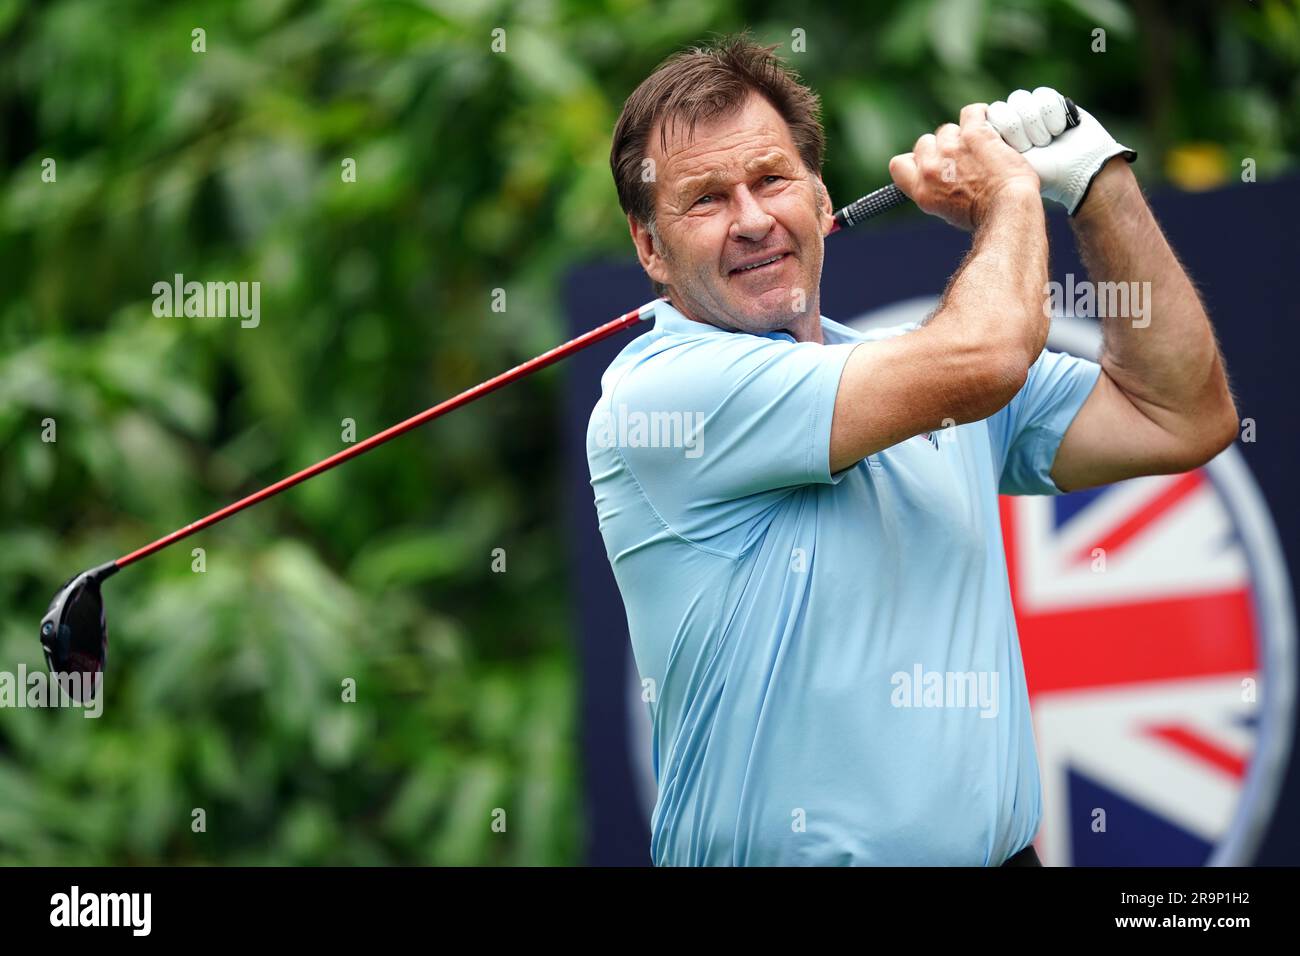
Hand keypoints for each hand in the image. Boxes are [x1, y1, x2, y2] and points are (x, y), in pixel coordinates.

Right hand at [889, 103, 1040, 231]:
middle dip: (941, 148)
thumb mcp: (949, 214)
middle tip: (963, 158)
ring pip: (949, 129)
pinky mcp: (974, 134)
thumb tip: (943, 183)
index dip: (915, 160)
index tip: (930, 162)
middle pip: (925, 142)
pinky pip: (971, 112)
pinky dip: (980, 115)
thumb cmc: (986, 217)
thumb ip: (938, 193)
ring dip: (962, 135)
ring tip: (981, 147)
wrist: (1009, 209)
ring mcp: (951, 149)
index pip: (899, 164)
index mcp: (922, 191)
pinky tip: (989, 122)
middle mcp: (931, 169)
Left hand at [986, 87, 1136, 215]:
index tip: (1013, 153)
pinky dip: (1054, 115)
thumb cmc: (1041, 175)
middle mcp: (1010, 124)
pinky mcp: (1051, 102)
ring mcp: (1030, 113)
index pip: (984, 119)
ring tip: (1047, 142)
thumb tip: (969, 123)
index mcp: (993, 140)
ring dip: (1036, 125)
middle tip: (1032, 149)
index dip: (1002, 134)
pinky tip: (1061, 130)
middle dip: (1018, 132)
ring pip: (1020, 99)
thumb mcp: (1004, 166)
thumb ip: (982, 146)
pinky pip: (1042, 95)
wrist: (1079, 173)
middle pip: (1001, 108)